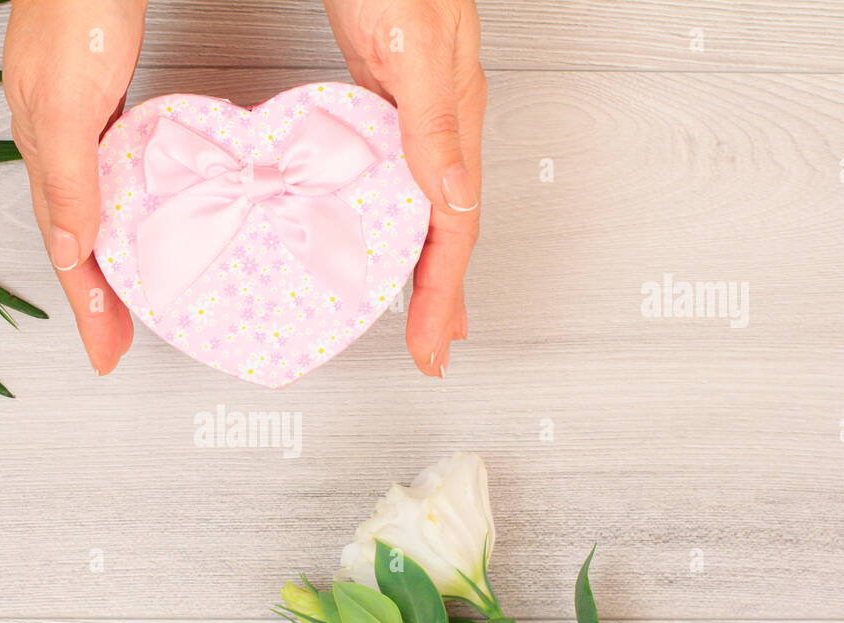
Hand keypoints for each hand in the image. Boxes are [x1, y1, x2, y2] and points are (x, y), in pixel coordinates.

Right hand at [3, 0, 146, 374]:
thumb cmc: (76, 11)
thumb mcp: (68, 102)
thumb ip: (67, 179)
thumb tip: (70, 252)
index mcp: (45, 152)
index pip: (66, 251)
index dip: (87, 308)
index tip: (105, 355)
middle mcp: (55, 145)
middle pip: (74, 241)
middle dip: (93, 301)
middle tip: (114, 345)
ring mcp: (73, 125)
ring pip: (87, 213)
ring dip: (103, 263)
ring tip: (120, 305)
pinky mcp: (96, 104)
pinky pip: (103, 179)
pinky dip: (115, 214)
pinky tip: (130, 221)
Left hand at [323, 0, 484, 376]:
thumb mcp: (413, 50)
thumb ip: (434, 125)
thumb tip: (454, 203)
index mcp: (456, 123)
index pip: (455, 233)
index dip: (443, 298)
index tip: (432, 349)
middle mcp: (444, 127)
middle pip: (449, 234)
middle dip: (441, 301)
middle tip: (432, 352)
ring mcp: (419, 118)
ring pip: (430, 213)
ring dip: (427, 271)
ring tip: (427, 318)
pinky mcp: (390, 105)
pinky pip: (402, 184)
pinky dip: (400, 225)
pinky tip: (388, 236)